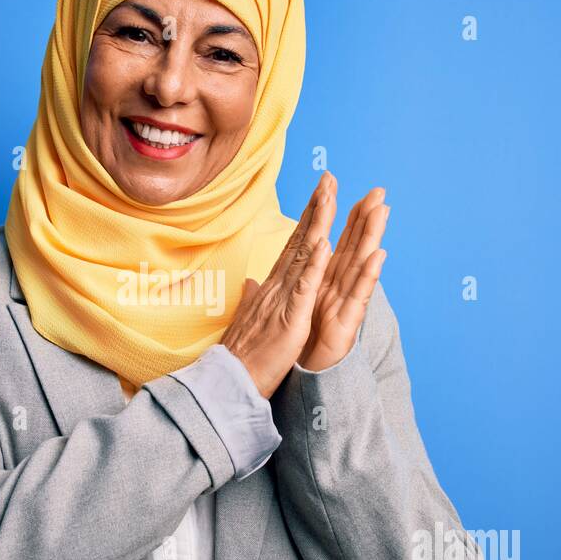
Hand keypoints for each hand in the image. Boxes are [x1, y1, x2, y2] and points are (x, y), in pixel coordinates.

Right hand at [221, 171, 335, 398]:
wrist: (230, 381)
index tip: (320, 192)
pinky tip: (324, 244)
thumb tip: (251, 282)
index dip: (308, 217)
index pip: (294, 244)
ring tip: (330, 196)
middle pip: (301, 239)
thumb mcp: (251, 318)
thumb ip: (254, 297)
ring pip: (304, 255)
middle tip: (329, 177)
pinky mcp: (290, 318)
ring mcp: (283, 299)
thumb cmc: (242, 354)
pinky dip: (314, 265)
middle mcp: (278, 286)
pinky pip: (304, 287)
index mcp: (274, 287)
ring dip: (319, 224)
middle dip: (316, 208)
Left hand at [297, 173, 388, 371]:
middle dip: (364, 220)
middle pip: (352, 249)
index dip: (336, 218)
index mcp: (320, 285)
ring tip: (383, 211)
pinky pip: (358, 298)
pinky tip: (376, 255)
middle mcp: (336, 293)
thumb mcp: (283, 311)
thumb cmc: (289, 349)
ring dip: (371, 238)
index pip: (331, 244)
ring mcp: (344, 308)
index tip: (340, 190)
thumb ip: (285, 289)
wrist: (292, 381)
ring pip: (360, 267)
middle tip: (378, 191)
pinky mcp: (346, 327)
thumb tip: (276, 274)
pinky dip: (366, 276)